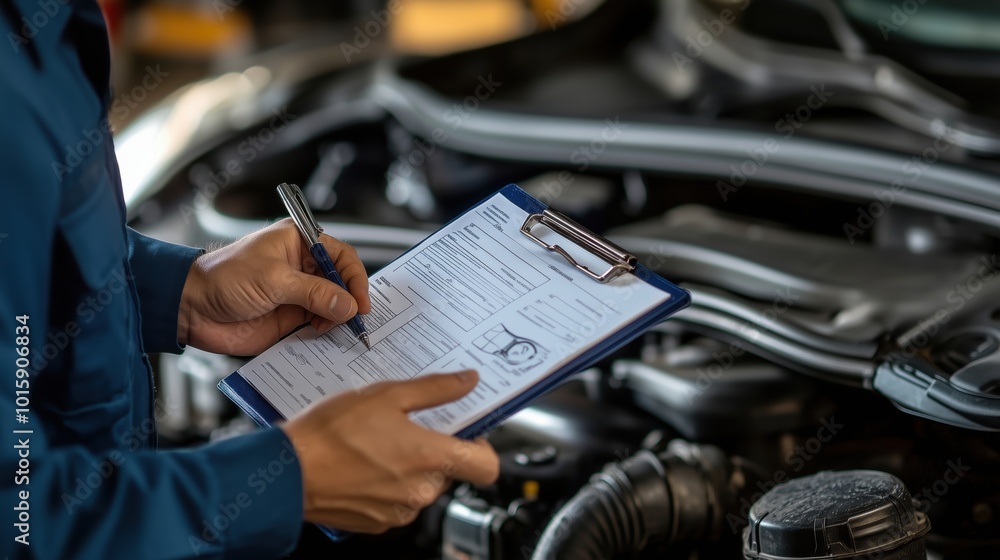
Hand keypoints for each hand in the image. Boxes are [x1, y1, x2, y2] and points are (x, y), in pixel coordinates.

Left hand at [177, 218, 370, 354]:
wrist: (191, 308)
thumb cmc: (223, 278)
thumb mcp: (274, 280)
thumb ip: (314, 293)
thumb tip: (348, 305)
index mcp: (299, 242)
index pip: (341, 255)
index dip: (354, 277)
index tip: (360, 301)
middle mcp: (301, 267)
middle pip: (341, 282)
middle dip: (349, 299)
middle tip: (354, 319)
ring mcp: (297, 294)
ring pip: (332, 305)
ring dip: (337, 318)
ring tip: (332, 328)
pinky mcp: (289, 318)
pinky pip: (316, 325)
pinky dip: (324, 332)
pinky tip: (322, 335)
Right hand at [282, 370, 499, 532]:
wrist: (288, 473)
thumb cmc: (330, 433)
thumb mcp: (387, 394)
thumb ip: (436, 389)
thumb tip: (467, 382)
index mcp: (431, 458)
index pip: (488, 466)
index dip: (482, 446)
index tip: (466, 430)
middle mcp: (421, 491)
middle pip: (451, 471)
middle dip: (435, 449)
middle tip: (408, 426)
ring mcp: (400, 511)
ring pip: (423, 486)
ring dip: (410, 466)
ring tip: (379, 442)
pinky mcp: (379, 523)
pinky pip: (398, 501)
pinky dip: (389, 484)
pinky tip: (366, 463)